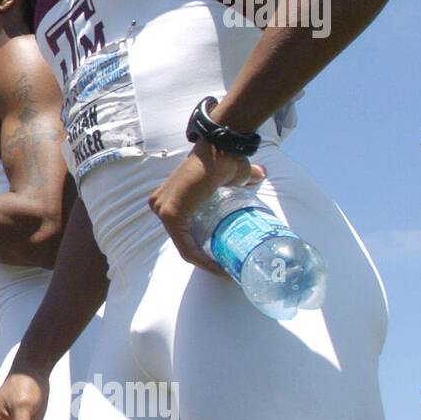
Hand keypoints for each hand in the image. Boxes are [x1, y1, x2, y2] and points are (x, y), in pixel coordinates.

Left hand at [147, 137, 266, 276]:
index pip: (185, 232)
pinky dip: (202, 259)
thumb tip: (259, 175)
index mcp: (170, 198)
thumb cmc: (226, 158)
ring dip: (207, 263)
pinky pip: (186, 246)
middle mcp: (160, 205)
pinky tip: (220, 268)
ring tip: (228, 272)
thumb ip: (241, 181)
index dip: (204, 250)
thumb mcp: (231, 178)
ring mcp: (162, 209)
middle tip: (229, 269)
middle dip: (207, 258)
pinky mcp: (170, 214)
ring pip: (185, 247)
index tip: (225, 260)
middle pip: (185, 241)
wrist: (222, 147)